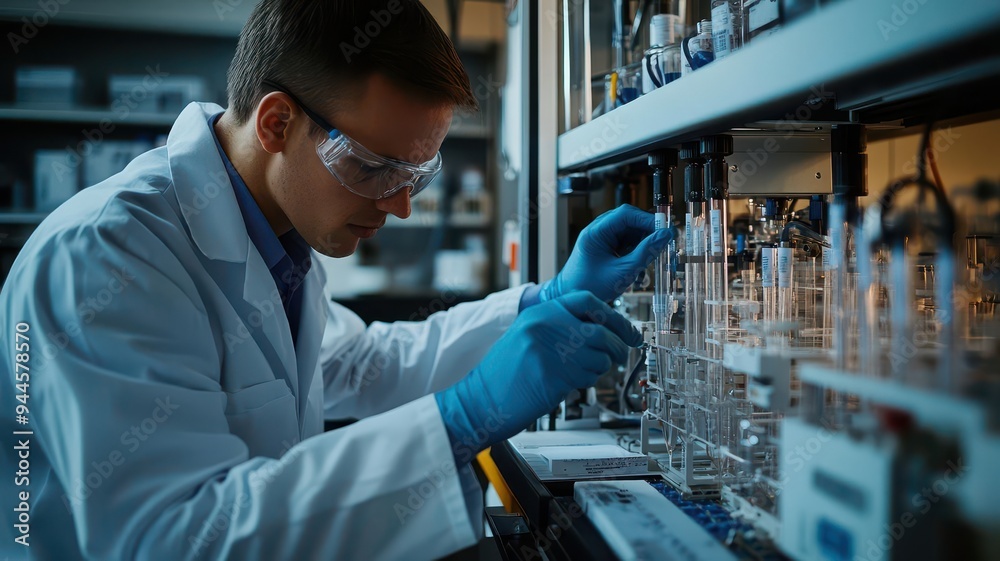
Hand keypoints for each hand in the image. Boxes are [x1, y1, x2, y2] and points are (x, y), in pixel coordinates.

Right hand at [435, 291, 641, 462]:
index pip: (587, 300)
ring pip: (600, 354)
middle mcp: (546, 326)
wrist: (479, 400)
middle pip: (601, 329)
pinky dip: (589, 380)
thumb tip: (599, 329)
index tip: (626, 329)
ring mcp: (550, 350)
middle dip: (618, 344)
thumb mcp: (526, 336)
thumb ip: (558, 326)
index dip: (612, 315)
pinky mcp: (555, 376)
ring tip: (587, 371)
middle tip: (620, 354)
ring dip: (603, 366)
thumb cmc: (502, 374)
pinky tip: (574, 382)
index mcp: (539, 313)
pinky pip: (589, 375)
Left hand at [540, 205, 673, 302]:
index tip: (666, 229)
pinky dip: (637, 252)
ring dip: (644, 245)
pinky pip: (627, 243)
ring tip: (652, 261)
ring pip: (631, 233)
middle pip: (630, 221)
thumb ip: (645, 253)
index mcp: (595, 232)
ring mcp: (602, 238)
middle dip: (648, 233)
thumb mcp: (623, 272)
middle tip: (664, 244)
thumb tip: (665, 236)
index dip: (648, 219)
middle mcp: (598, 230)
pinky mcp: (606, 247)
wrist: (570, 299)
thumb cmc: (590, 287)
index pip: (626, 214)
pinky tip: (641, 267)